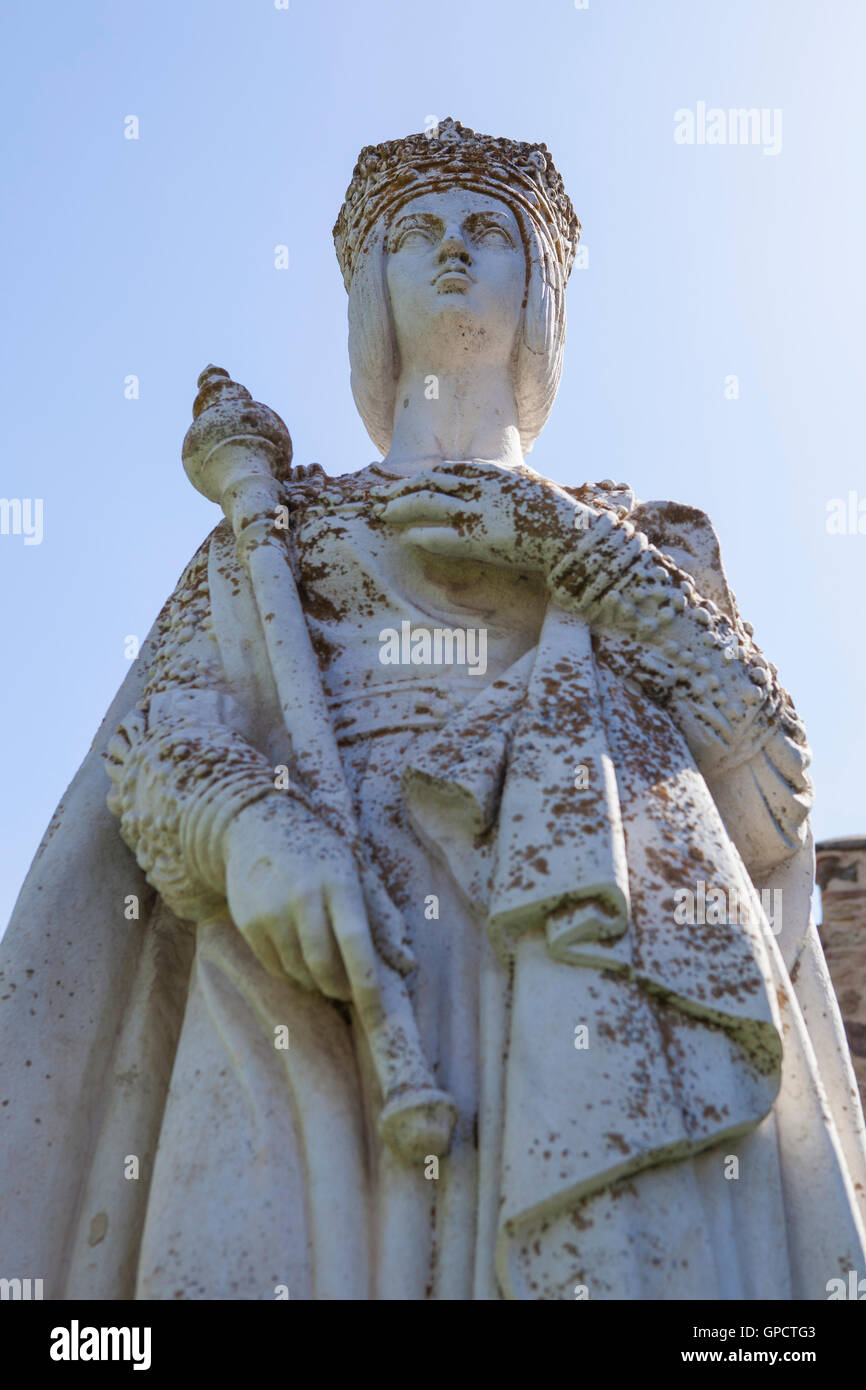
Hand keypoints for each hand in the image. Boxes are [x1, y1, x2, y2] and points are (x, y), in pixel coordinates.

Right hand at [224, 796, 369, 1000]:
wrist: (258, 824)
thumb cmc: (320, 854)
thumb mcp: (356, 872)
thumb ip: (382, 917)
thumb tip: (408, 964)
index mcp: (339, 882)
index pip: (355, 942)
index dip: (366, 983)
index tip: (377, 1014)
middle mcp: (304, 896)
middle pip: (323, 965)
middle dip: (340, 989)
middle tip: (350, 992)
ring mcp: (271, 909)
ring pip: (298, 971)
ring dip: (316, 983)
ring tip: (325, 973)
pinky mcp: (248, 920)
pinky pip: (275, 967)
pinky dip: (292, 974)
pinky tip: (300, 960)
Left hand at [369, 461, 590, 575]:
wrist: (570, 534)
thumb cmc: (553, 516)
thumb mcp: (525, 489)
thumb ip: (501, 487)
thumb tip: (488, 488)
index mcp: (491, 473)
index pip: (444, 470)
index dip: (418, 478)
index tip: (401, 485)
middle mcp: (479, 487)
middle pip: (428, 482)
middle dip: (399, 490)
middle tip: (378, 499)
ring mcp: (477, 511)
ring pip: (427, 503)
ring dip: (399, 508)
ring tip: (381, 514)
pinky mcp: (478, 538)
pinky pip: (439, 535)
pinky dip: (420, 535)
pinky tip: (407, 538)